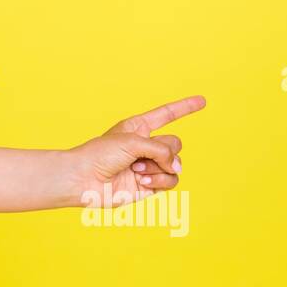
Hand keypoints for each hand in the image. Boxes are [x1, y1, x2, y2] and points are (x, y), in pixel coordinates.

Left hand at [63, 95, 206, 206]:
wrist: (84, 180)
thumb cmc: (100, 154)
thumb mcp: (132, 141)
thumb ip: (161, 150)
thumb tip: (175, 169)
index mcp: (139, 127)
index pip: (166, 115)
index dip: (185, 107)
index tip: (202, 100)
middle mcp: (146, 145)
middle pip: (175, 143)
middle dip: (164, 151)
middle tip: (142, 157)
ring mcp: (149, 166)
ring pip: (175, 164)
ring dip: (158, 168)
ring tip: (136, 171)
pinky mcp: (150, 185)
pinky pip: (171, 180)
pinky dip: (159, 181)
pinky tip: (141, 182)